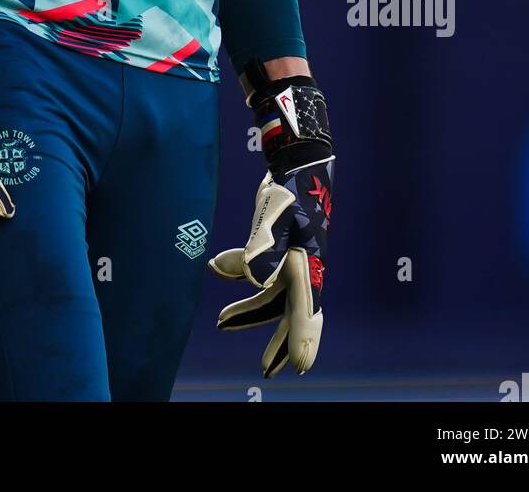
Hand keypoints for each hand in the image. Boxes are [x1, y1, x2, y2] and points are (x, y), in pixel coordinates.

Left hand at [209, 68, 333, 375]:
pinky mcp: (280, 244)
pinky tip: (221, 270)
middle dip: (277, 338)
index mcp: (306, 263)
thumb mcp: (276, 214)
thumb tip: (252, 278)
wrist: (297, 159)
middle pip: (289, 309)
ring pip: (274, 293)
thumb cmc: (290, 187)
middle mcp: (303, 265)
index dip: (298, 339)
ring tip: (223, 321)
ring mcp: (293, 256)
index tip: (296, 367)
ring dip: (252, 310)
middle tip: (267, 369)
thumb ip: (261, 247)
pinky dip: (243, 275)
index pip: (302, 309)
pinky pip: (263, 271)